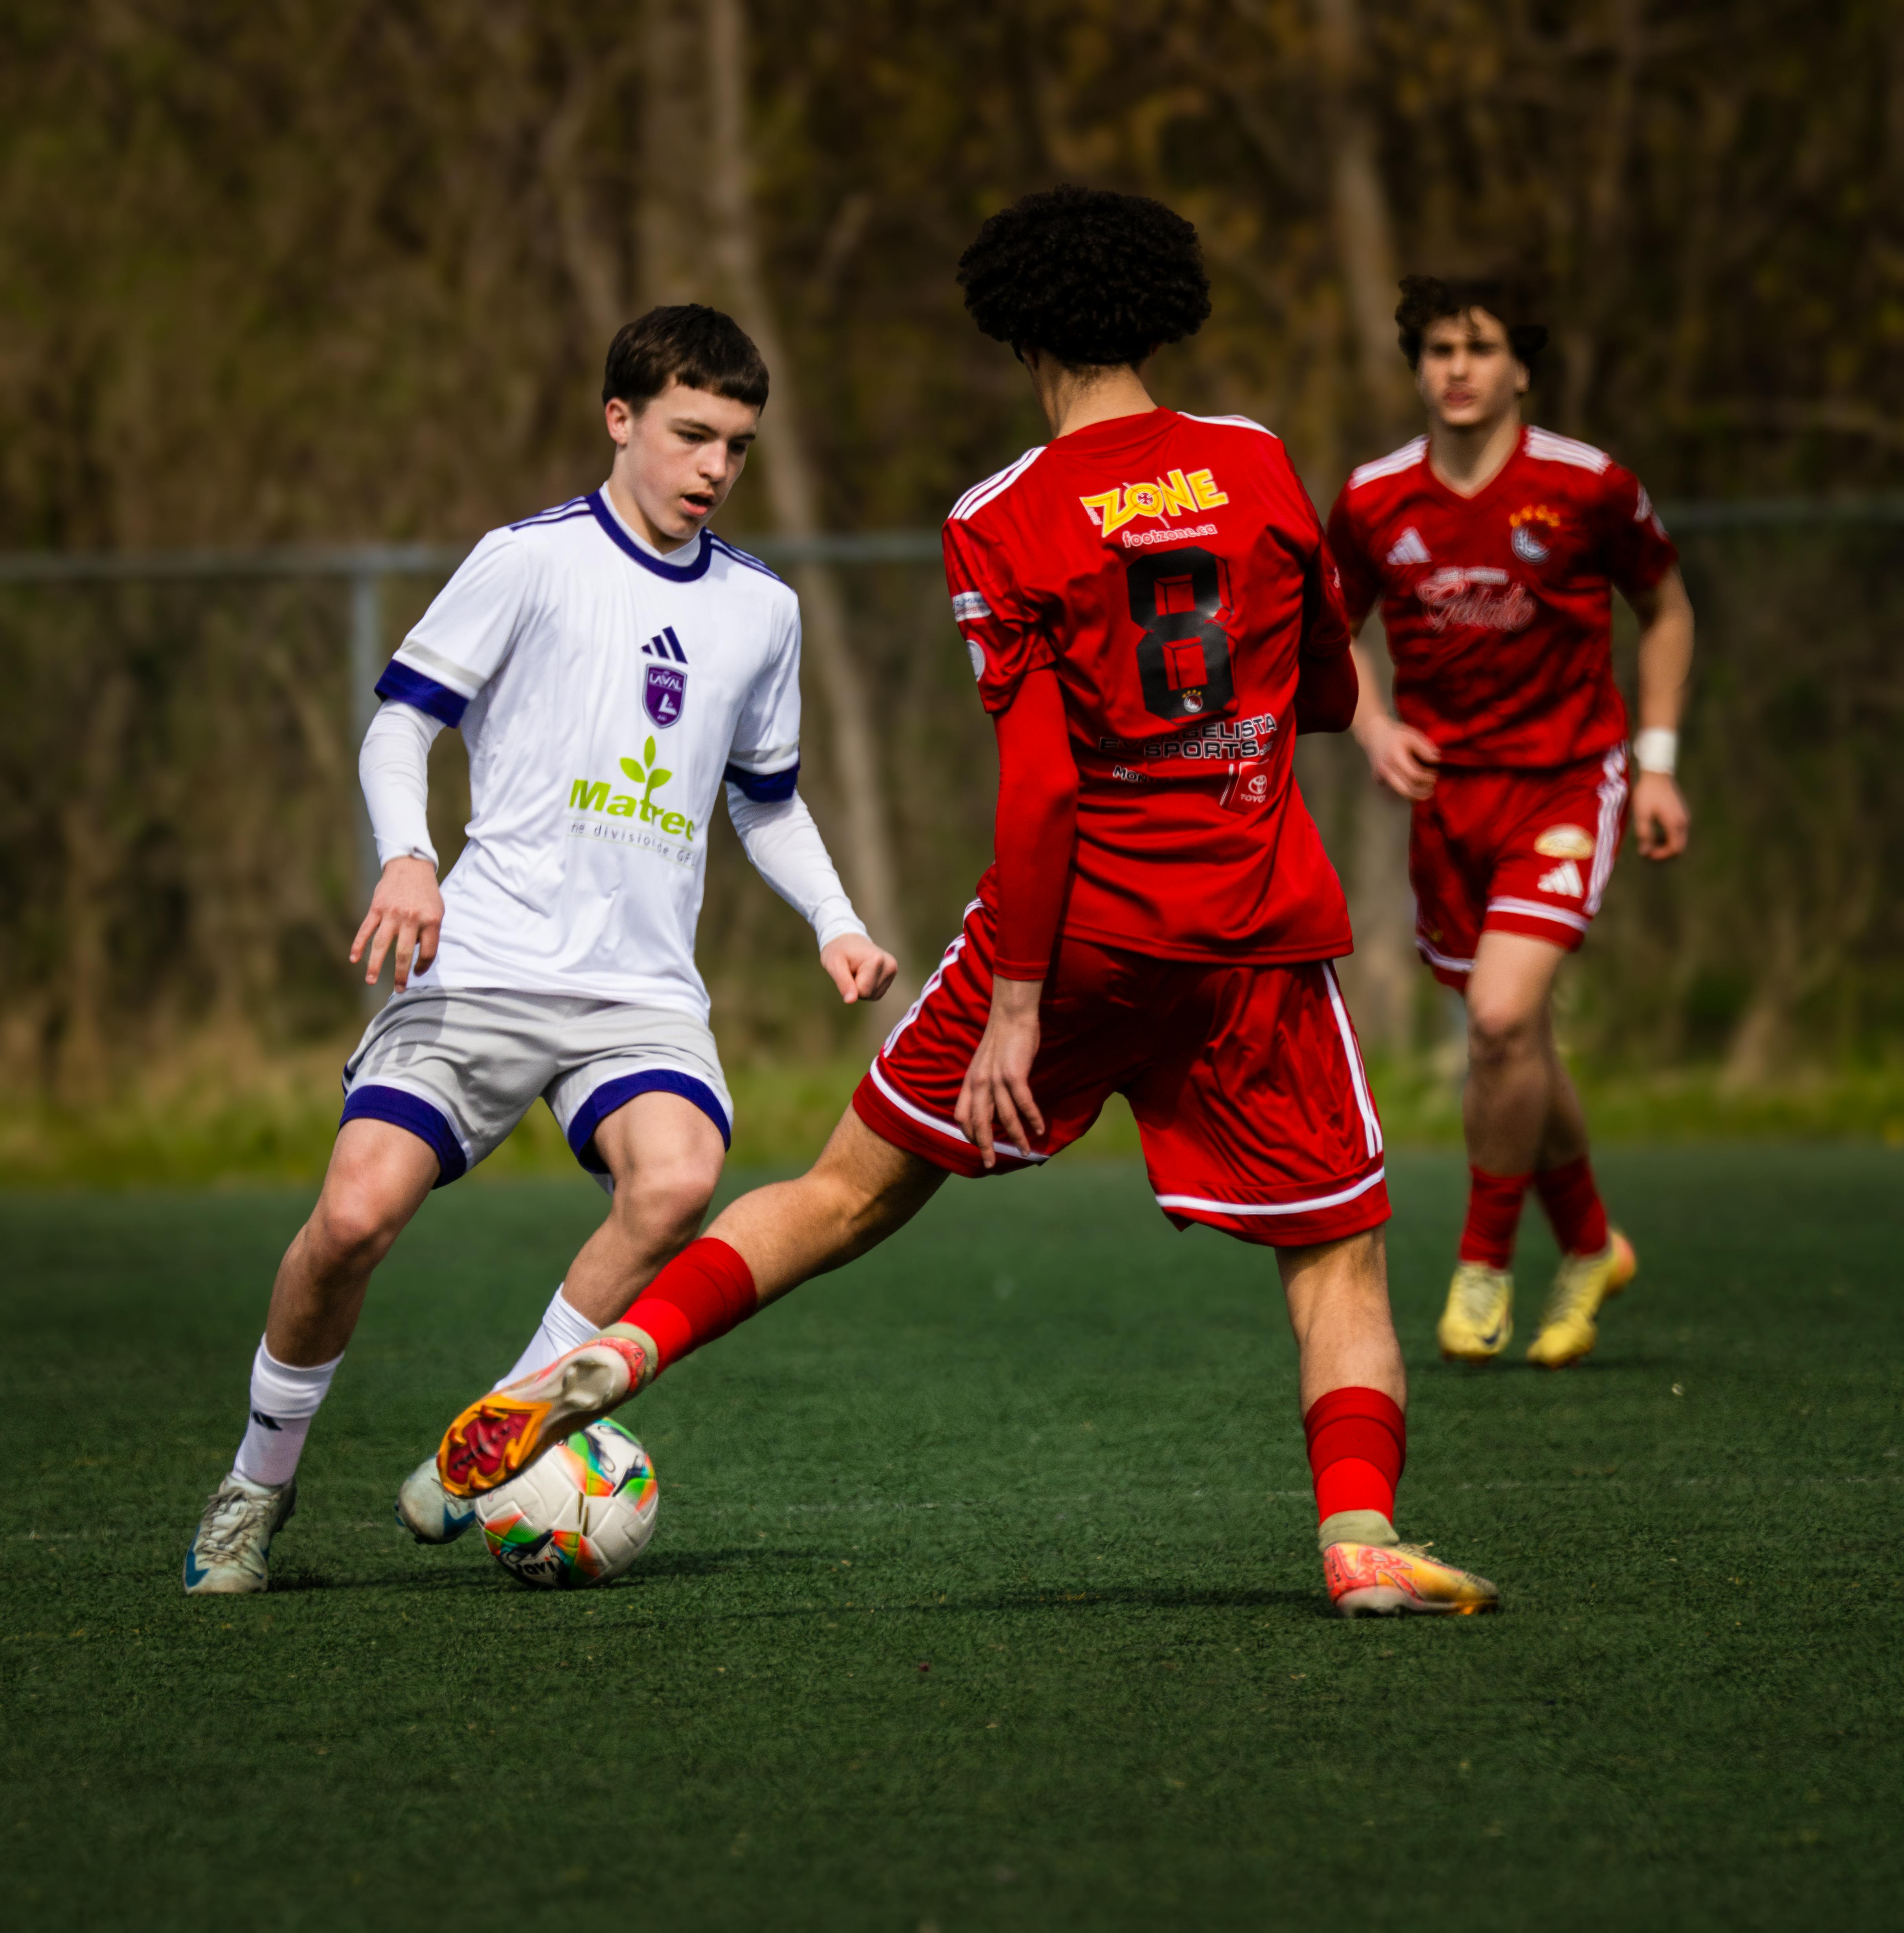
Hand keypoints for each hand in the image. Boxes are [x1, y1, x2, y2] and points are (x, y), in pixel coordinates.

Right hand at [350, 856, 442, 988]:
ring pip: (381, 945)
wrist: (410, 866)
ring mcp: (392, 914)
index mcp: (431, 921)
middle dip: (400, 975)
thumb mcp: (437, 910)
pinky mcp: (376, 908)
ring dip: (374, 966)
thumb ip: (430, 932)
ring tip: (371, 982)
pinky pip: (366, 930)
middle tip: (398, 990)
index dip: (423, 966)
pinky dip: (358, 945)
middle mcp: (412, 919)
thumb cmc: (426, 893)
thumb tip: (418, 956)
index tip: (417, 973)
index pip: (428, 952)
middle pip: (404, 954)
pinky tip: (353, 958)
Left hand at [820, 932, 897, 1003]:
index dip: (850, 986)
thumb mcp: (834, 965)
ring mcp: (892, 971)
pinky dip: (867, 988)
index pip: (863, 991)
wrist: (847, 939)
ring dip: (861, 988)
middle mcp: (890, 966)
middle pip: (869, 994)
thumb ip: (843, 983)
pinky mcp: (891, 975)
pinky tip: (863, 974)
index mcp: (877, 961)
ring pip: (873, 995)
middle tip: (851, 970)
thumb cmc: (838, 950)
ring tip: (857, 971)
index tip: (847, 970)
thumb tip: (850, 1001)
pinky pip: (876, 993)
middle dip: (856, 987)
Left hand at [954, 976, 1044, 1169]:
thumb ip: (986, 1083)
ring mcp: (995, 1079)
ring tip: (1026, 1150)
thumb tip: (993, 1102)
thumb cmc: (1003, 1039)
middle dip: (985, 1147)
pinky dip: (1031, 1118)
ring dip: (1016, 1137)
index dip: (969, 1134)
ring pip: (1004, 1117)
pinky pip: (1023, 1103)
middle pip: (978, 1123)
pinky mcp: (1014, 1073)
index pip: (962, 1116)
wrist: (1011, 1013)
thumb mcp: (986, 1063)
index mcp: (970, 1081)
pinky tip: (1039, 1129)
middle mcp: (979, 1083)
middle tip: (991, 1164)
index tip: (979, 1146)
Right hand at [1358, 712, 1440, 799]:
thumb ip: (1424, 747)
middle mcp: (1386, 769)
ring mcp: (1380, 776)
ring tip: (1426, 790)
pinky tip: (1412, 784)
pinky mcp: (1378, 779)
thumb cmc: (1395, 734)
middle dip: (1422, 793)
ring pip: (1400, 792)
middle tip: (1432, 789)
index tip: (1435, 774)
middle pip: (1406, 790)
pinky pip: (1394, 789)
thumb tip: (1436, 759)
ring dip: (1415, 795)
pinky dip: (1405, 789)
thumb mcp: (1411, 735)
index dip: (1427, 778)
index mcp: (1395, 757)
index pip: (1414, 775)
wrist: (1373, 735)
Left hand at [1631, 770, 1688, 859]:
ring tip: (1649, 839)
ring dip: (1666, 843)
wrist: (1657, 774)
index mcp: (1675, 823)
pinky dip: (1668, 835)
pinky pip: (1679, 830)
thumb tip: (1645, 852)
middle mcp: (1684, 821)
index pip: (1675, 848)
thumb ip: (1644, 834)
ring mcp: (1684, 816)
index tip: (1647, 853)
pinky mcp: (1682, 812)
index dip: (1661, 855)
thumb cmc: (1647, 793)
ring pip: (1679, 838)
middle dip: (1664, 851)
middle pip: (1679, 846)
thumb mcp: (1642, 815)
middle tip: (1648, 849)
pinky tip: (1655, 830)